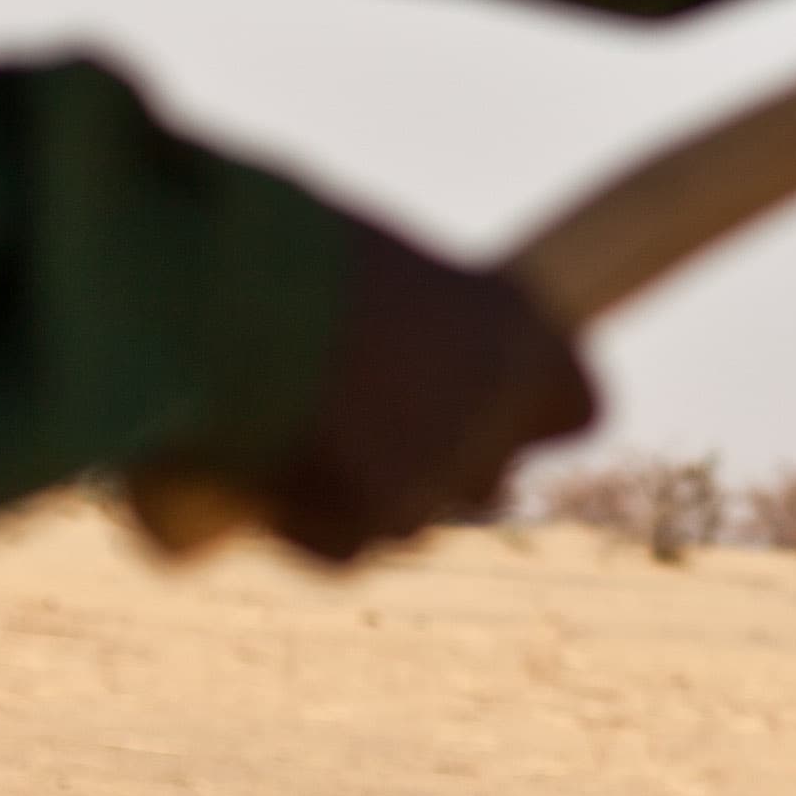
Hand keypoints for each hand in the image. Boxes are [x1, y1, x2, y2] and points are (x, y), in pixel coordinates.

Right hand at [259, 220, 598, 559]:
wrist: (215, 303)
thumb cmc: (292, 253)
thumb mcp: (379, 271)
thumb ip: (417, 327)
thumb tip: (402, 364)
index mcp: (520, 337)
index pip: (580, 408)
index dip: (536, 405)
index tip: (497, 391)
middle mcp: (492, 421)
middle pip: (488, 476)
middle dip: (439, 463)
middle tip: (371, 420)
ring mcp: (431, 484)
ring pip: (407, 515)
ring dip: (362, 492)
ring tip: (289, 421)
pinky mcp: (361, 532)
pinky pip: (336, 542)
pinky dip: (301, 519)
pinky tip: (256, 464)